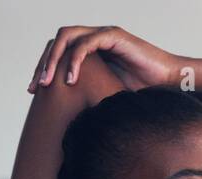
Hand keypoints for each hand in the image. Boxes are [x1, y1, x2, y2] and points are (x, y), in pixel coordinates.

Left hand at [28, 25, 181, 93]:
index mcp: (90, 51)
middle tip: (35, 88)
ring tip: (47, 82)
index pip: (57, 51)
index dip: (42, 68)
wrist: (168, 83)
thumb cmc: (141, 92)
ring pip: (67, 37)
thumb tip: (64, 119)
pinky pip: (86, 43)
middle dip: (42, 64)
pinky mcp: (114, 36)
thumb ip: (86, 96)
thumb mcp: (104, 95)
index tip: (33, 92)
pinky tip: (70, 80)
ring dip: (53, 59)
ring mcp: (103, 35)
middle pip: (57, 42)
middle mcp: (94, 38)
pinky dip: (75, 60)